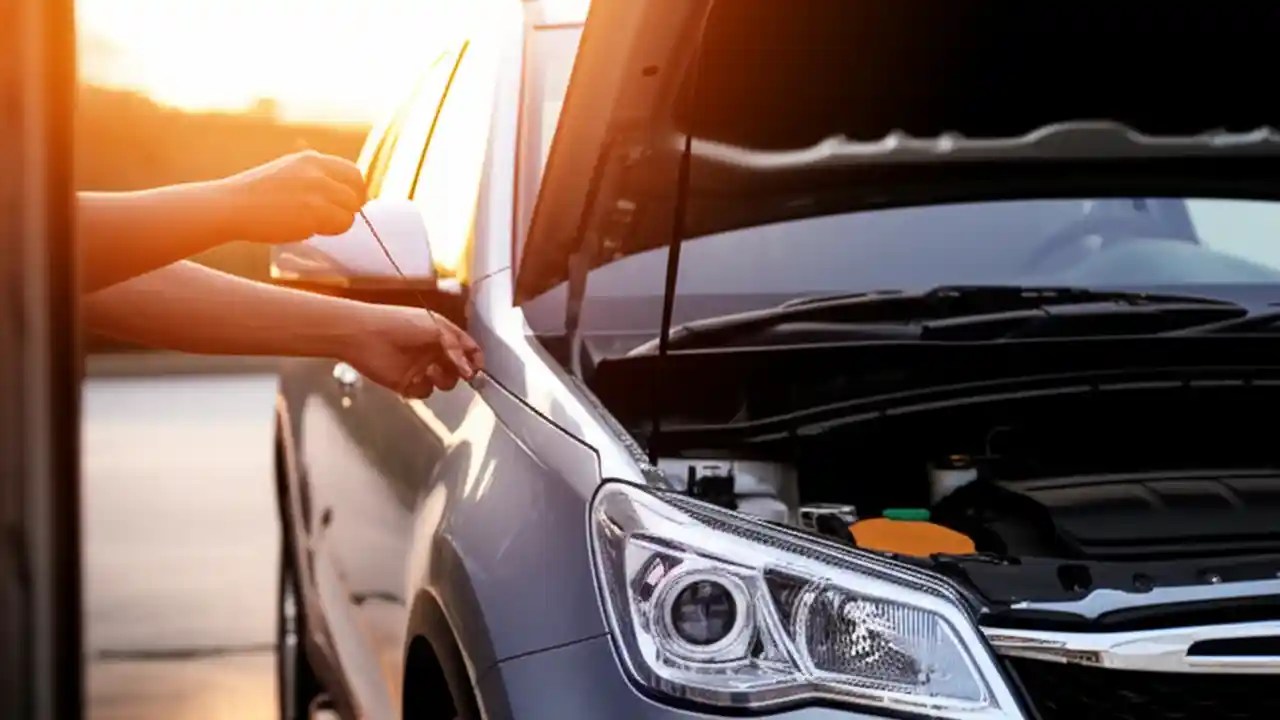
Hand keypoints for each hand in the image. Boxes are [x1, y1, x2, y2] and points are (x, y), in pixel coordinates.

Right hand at [220, 151, 367, 243]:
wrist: (231, 206)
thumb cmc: (255, 196)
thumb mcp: (288, 173)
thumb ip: (315, 178)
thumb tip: (344, 196)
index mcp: (311, 158)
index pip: (353, 173)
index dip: (354, 191)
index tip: (345, 205)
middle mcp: (318, 170)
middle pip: (357, 191)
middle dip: (351, 207)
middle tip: (335, 219)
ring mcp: (318, 189)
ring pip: (351, 210)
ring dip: (338, 222)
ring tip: (314, 225)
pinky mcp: (315, 210)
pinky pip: (342, 223)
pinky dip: (330, 231)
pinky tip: (309, 230)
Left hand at [342, 304, 484, 398]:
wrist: (362, 335)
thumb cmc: (397, 324)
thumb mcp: (436, 329)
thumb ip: (457, 349)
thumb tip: (469, 369)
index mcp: (442, 333)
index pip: (467, 348)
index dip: (476, 358)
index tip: (478, 368)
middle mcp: (433, 350)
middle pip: (459, 368)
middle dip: (462, 372)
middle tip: (462, 374)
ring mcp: (421, 367)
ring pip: (444, 382)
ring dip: (442, 380)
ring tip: (431, 372)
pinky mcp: (407, 383)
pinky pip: (424, 392)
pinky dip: (421, 388)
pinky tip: (413, 378)